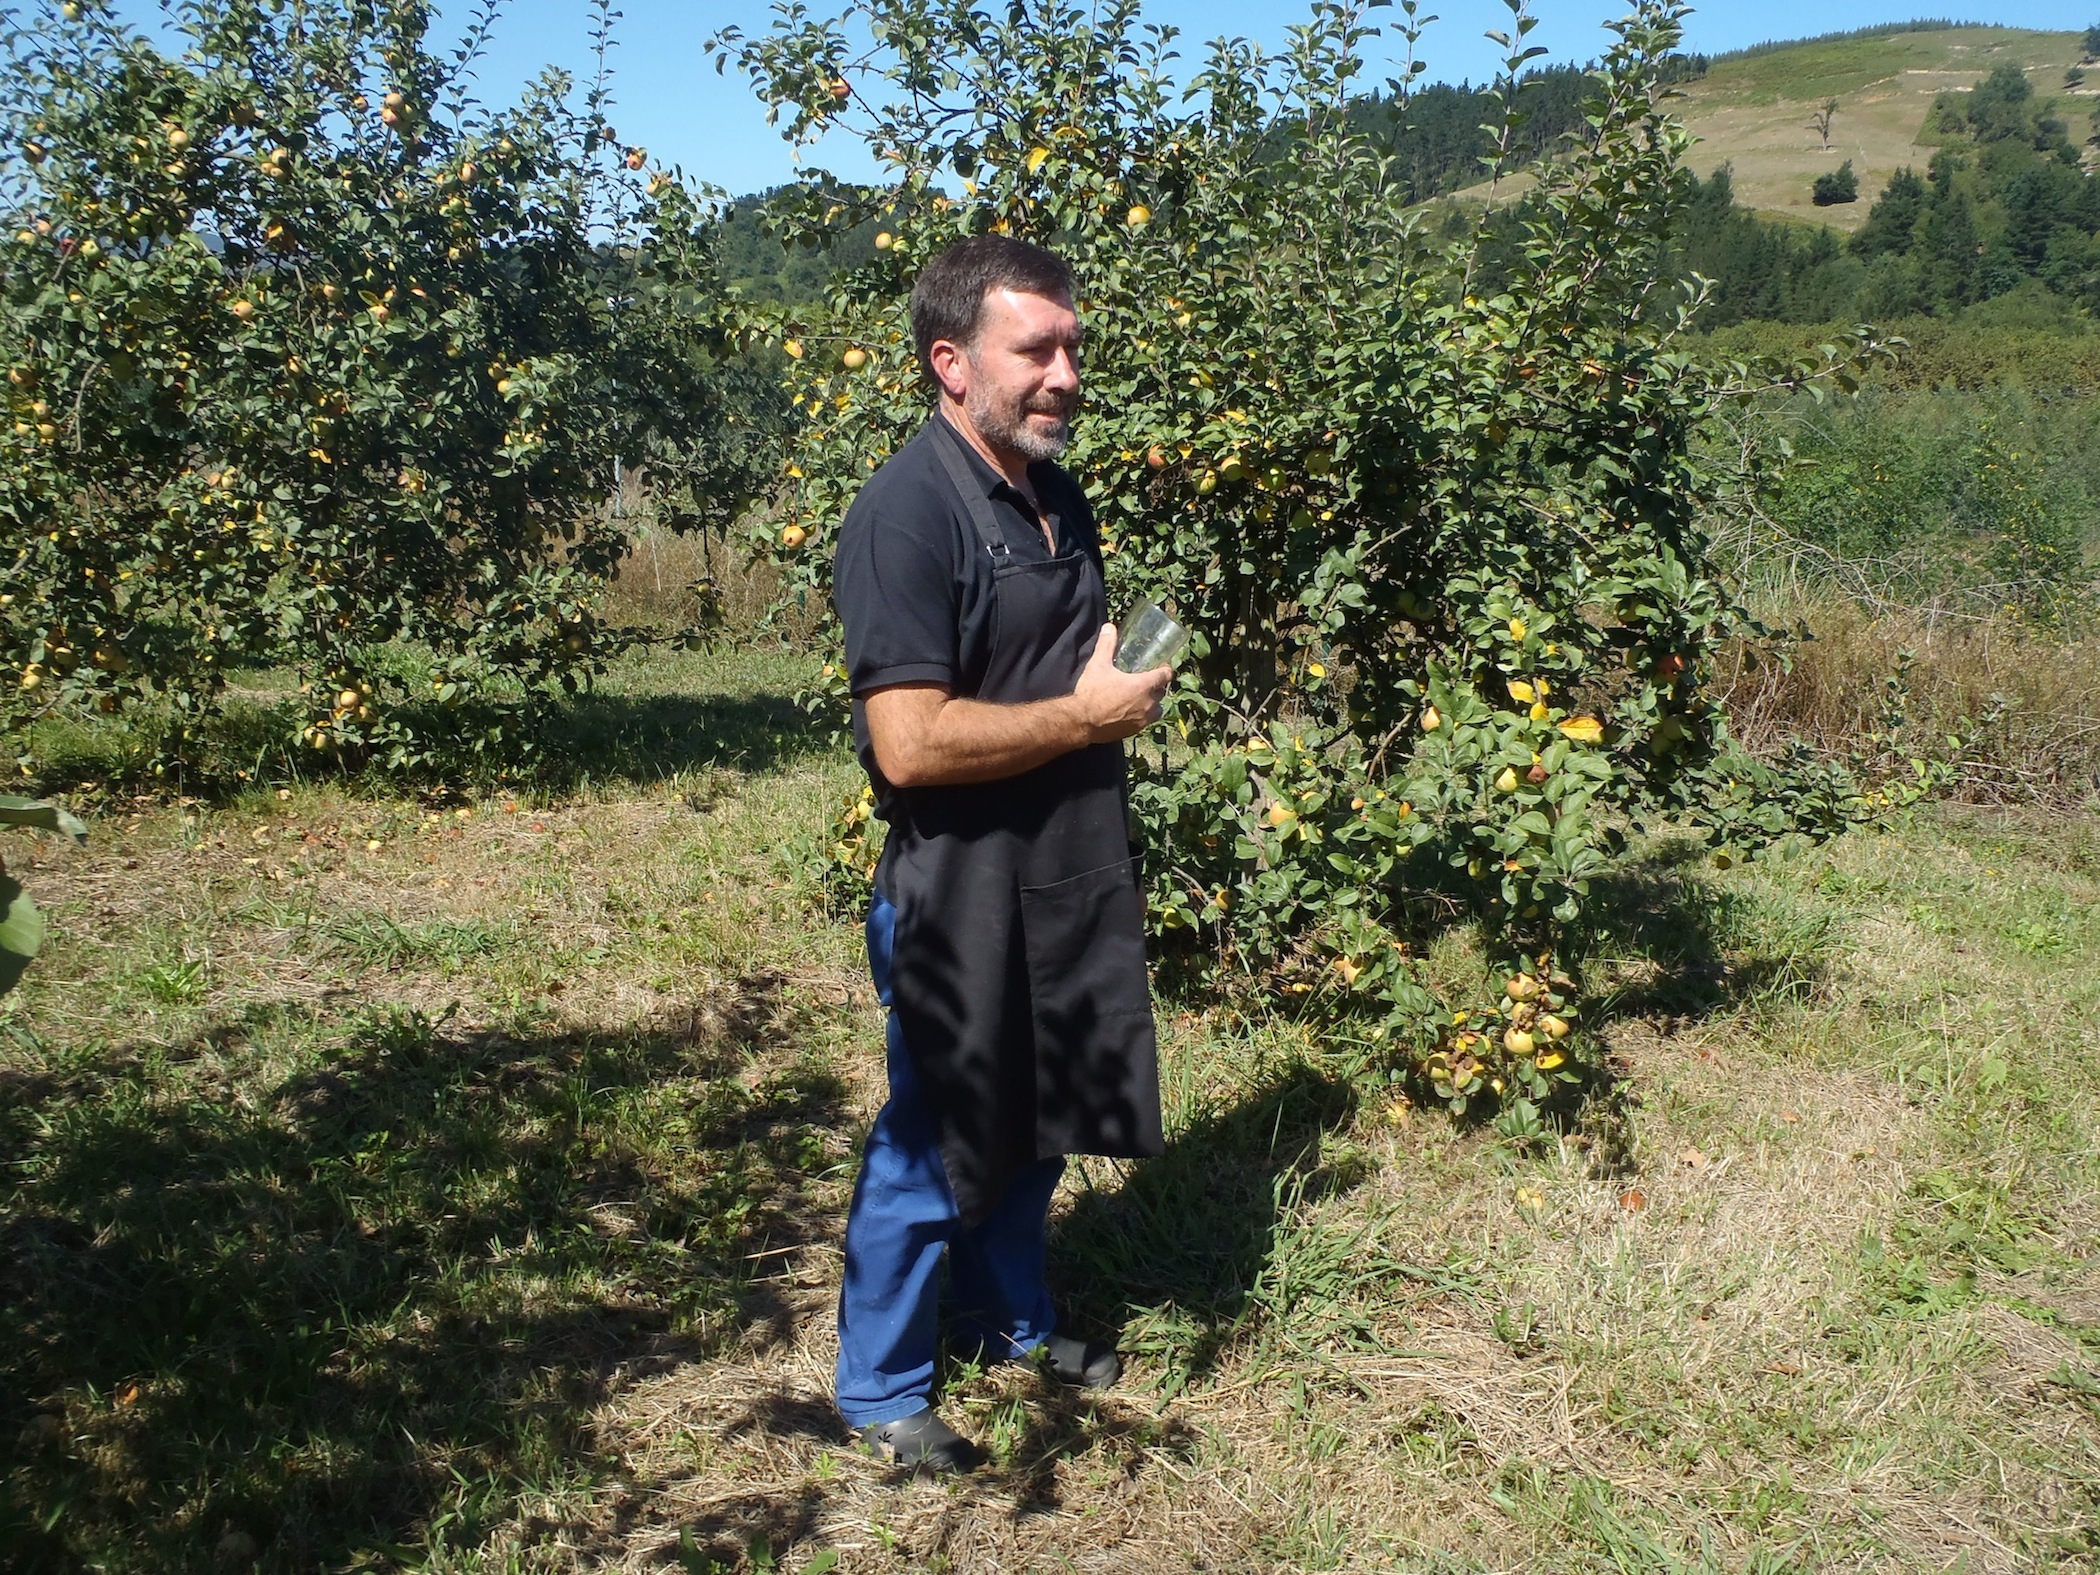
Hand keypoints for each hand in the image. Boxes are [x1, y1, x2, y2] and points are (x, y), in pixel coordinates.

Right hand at [1073, 622, 1171, 742]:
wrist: (1081, 722)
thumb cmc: (1092, 693)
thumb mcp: (1098, 664)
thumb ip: (1106, 644)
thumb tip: (1109, 627)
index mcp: (1143, 686)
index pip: (1165, 675)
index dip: (1165, 669)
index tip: (1161, 665)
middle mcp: (1148, 704)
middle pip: (1162, 692)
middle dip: (1157, 686)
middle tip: (1148, 679)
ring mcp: (1142, 720)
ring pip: (1157, 709)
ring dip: (1153, 703)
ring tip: (1142, 696)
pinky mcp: (1134, 731)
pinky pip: (1146, 722)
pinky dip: (1143, 715)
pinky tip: (1132, 711)